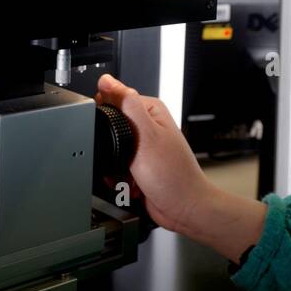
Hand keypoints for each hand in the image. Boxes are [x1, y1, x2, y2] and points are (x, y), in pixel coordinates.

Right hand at [96, 73, 213, 234]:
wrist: (184, 209)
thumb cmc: (173, 176)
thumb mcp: (145, 135)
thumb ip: (126, 105)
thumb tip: (108, 81)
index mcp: (151, 111)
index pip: (115, 101)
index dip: (107, 118)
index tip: (111, 134)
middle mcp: (147, 126)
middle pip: (109, 129)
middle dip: (109, 148)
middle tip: (124, 159)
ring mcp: (143, 147)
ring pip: (109, 151)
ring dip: (114, 167)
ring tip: (129, 175)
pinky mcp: (138, 166)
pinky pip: (115, 168)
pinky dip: (118, 179)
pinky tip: (130, 185)